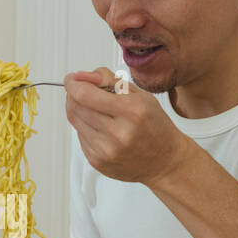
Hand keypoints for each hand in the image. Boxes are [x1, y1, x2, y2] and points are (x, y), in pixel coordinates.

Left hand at [64, 66, 188, 184]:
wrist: (164, 161)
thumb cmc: (155, 126)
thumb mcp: (141, 95)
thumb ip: (110, 80)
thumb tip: (84, 76)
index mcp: (131, 111)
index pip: (85, 94)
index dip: (73, 83)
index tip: (72, 79)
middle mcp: (118, 133)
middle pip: (76, 107)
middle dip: (73, 94)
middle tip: (81, 90)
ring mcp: (106, 150)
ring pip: (75, 121)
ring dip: (78, 110)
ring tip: (94, 108)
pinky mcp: (98, 161)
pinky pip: (80, 136)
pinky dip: (85, 127)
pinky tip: (101, 127)